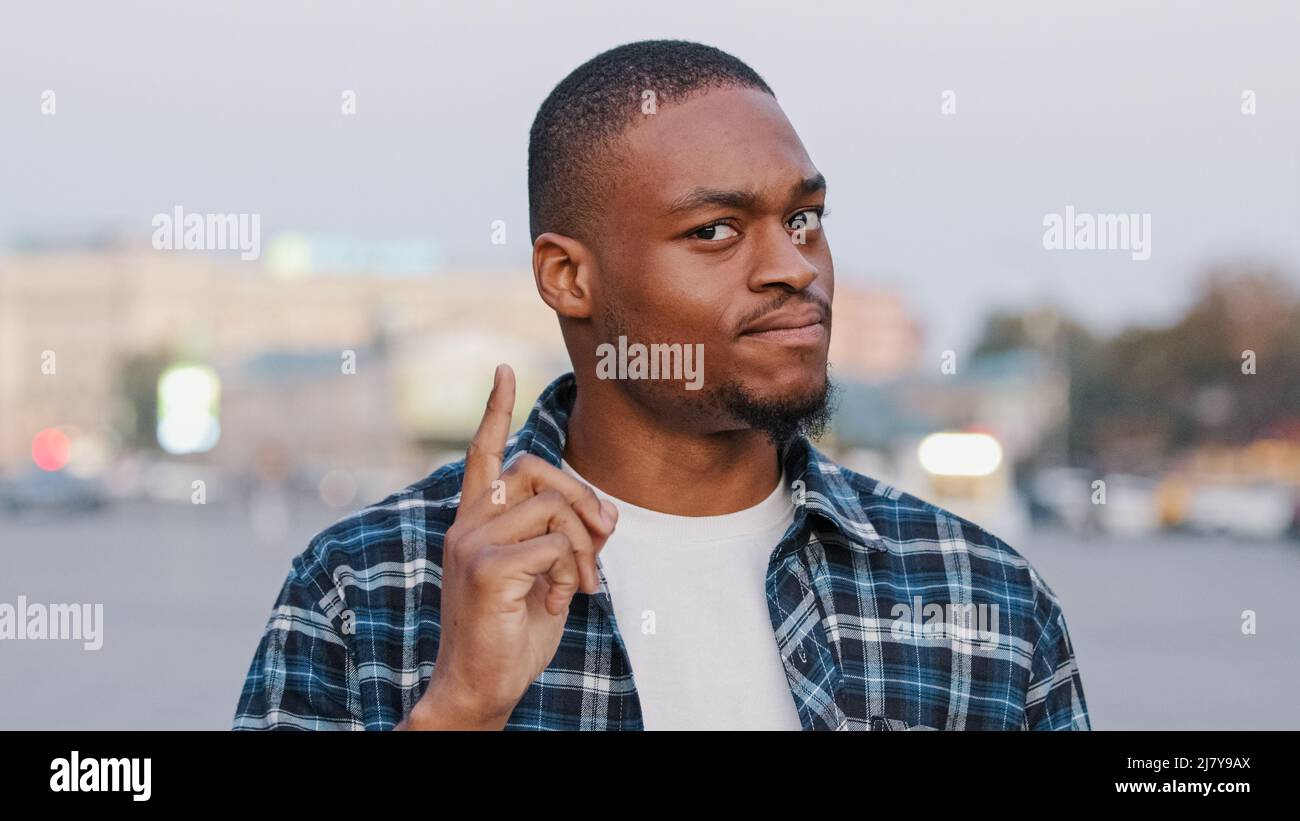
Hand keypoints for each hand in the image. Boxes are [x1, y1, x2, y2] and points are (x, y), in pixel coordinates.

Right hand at [399, 364, 617, 729]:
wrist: (481, 687)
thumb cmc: (513, 633)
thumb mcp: (546, 574)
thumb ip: (564, 535)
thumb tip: (603, 513)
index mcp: (475, 521)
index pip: (484, 453)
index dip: (495, 410)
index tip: (504, 370)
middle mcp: (466, 524)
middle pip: (535, 467)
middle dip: (582, 495)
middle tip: (605, 537)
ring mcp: (471, 543)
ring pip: (554, 507)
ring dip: (583, 548)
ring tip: (577, 587)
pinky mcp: (486, 567)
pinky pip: (555, 546)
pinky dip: (572, 573)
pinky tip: (558, 603)